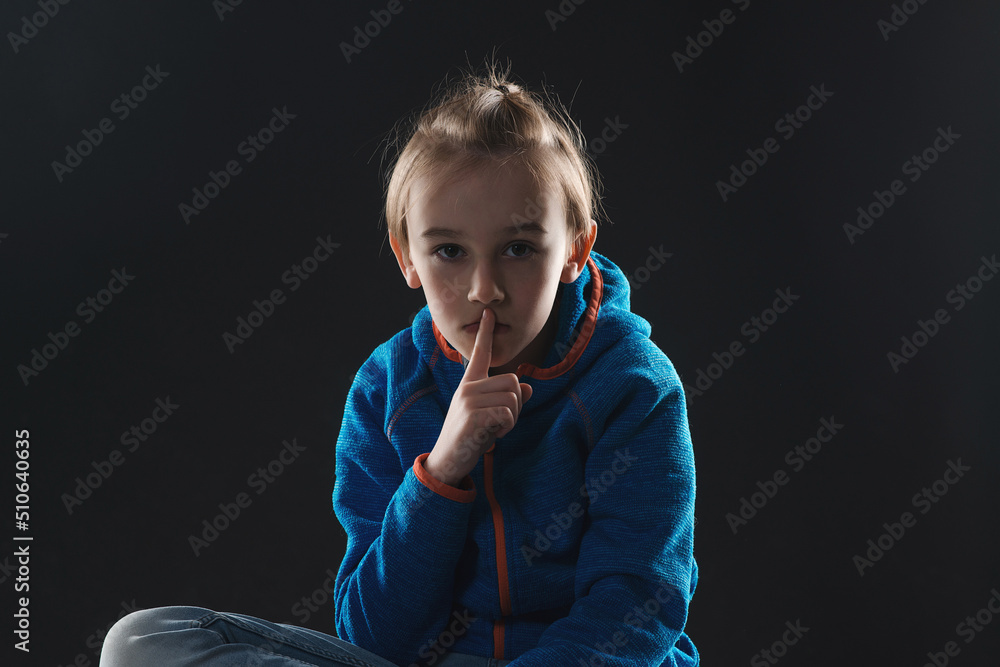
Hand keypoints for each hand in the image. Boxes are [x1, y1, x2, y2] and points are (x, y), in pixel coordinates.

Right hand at [424, 307, 532, 485]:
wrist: (449, 460)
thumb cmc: (471, 437)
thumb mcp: (491, 416)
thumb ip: (508, 401)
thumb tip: (528, 388)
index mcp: (470, 384)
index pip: (480, 354)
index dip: (486, 333)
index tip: (489, 312)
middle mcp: (468, 387)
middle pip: (513, 381)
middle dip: (517, 404)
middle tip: (502, 421)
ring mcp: (468, 399)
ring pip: (513, 396)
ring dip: (513, 417)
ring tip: (496, 428)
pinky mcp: (472, 414)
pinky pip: (507, 412)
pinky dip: (508, 426)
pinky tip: (494, 435)